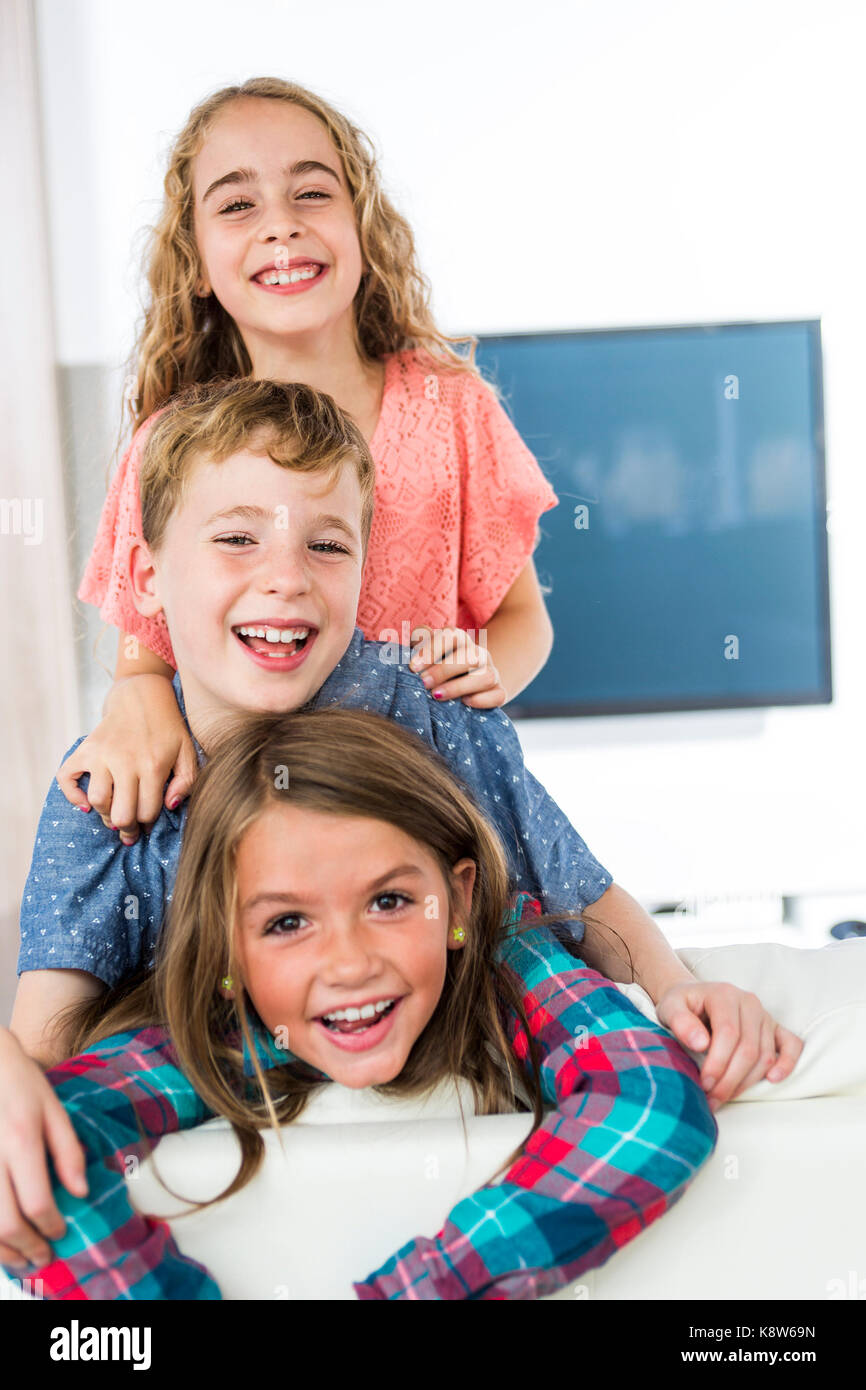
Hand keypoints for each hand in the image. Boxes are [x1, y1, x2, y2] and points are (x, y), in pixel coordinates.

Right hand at [0, 1028, 86, 1269]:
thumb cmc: (20, 1083)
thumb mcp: (54, 1109)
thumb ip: (68, 1151)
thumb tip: (81, 1192)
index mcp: (20, 1141)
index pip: (37, 1202)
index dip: (52, 1226)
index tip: (61, 1232)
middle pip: (7, 1223)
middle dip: (28, 1247)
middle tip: (43, 1257)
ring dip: (2, 1251)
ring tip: (20, 1259)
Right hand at [56, 673, 197, 844]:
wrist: (142, 697)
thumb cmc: (167, 729)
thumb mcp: (187, 752)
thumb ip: (187, 782)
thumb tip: (169, 806)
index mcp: (154, 765)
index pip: (147, 812)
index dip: (146, 826)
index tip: (146, 827)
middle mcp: (126, 761)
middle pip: (120, 813)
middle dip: (125, 829)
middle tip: (128, 830)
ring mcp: (102, 754)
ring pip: (97, 800)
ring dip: (104, 815)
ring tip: (113, 815)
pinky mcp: (85, 749)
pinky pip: (66, 778)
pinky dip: (71, 795)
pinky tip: (86, 803)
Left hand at [407, 626, 507, 708]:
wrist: (470, 683)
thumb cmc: (440, 666)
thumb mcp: (428, 652)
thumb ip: (421, 643)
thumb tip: (416, 638)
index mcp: (460, 640)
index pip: (451, 636)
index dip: (432, 650)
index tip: (413, 667)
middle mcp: (479, 654)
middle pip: (469, 656)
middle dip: (443, 670)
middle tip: (423, 683)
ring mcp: (492, 673)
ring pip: (486, 676)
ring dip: (459, 686)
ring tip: (437, 695)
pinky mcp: (499, 692)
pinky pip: (498, 695)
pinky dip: (482, 700)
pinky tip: (464, 703)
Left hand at [655, 980, 803, 1111]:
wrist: (694, 999)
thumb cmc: (681, 1006)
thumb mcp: (670, 1007)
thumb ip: (680, 1022)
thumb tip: (701, 1043)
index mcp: (724, 994)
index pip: (728, 1034)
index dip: (717, 1063)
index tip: (704, 1084)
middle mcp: (749, 1003)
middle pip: (748, 1049)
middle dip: (730, 1079)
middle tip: (712, 1099)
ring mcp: (765, 1015)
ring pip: (765, 1054)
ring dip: (747, 1081)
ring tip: (724, 1097)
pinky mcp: (775, 1027)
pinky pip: (792, 1045)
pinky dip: (787, 1063)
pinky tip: (773, 1080)